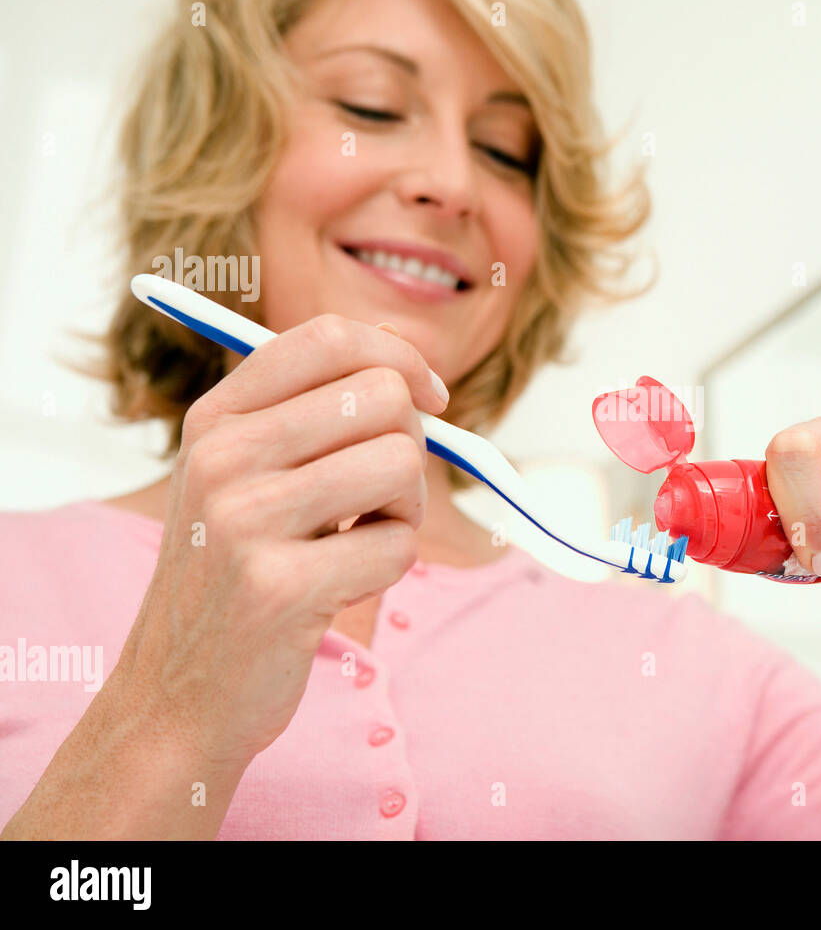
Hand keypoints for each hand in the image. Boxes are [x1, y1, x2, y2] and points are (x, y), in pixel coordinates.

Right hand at [115, 314, 448, 768]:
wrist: (176, 697)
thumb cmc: (234, 578)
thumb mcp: (244, 480)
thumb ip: (312, 416)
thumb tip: (409, 361)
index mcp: (215, 418)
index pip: (329, 338)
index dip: (402, 359)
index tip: (430, 401)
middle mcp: (222, 457)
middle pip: (382, 397)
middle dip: (409, 449)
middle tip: (379, 500)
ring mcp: (245, 520)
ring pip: (400, 465)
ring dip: (402, 512)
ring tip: (354, 545)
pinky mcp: (280, 587)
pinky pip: (397, 548)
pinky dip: (386, 572)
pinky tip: (335, 590)